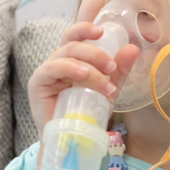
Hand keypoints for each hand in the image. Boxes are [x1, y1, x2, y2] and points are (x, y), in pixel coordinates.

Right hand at [28, 21, 139, 135]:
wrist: (72, 141)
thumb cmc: (87, 114)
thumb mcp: (107, 89)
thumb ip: (119, 71)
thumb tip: (133, 49)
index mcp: (71, 59)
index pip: (74, 36)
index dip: (85, 28)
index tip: (102, 31)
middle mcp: (57, 62)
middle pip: (72, 43)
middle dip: (96, 53)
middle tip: (112, 68)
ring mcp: (46, 71)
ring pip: (66, 55)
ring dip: (89, 66)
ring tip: (105, 83)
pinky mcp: (37, 83)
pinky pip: (52, 68)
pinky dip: (70, 68)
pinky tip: (83, 75)